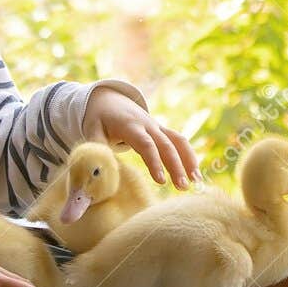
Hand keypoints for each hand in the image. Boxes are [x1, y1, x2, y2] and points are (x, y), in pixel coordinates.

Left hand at [81, 85, 201, 189]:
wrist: (109, 99)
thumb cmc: (99, 118)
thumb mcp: (91, 130)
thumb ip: (96, 148)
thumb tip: (96, 170)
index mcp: (130, 126)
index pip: (146, 144)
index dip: (154, 162)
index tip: (161, 181)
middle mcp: (148, 125)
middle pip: (166, 145)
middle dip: (176, 166)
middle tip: (182, 187)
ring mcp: (158, 127)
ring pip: (178, 141)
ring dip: (189, 160)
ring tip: (195, 182)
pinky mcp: (163, 131)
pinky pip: (180, 141)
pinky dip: (189, 156)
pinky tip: (194, 174)